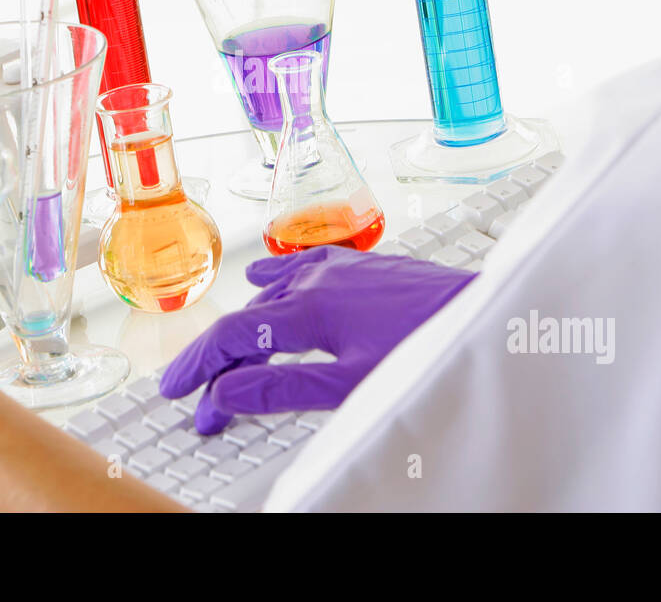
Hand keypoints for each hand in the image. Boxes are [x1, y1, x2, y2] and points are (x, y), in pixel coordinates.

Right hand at [158, 246, 475, 433]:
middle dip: (217, 356)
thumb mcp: (351, 383)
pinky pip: (302, 267)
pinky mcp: (361, 266)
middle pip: (247, 318)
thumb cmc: (426, 347)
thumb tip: (227, 393)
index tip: (179, 393)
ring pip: (272, 292)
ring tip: (223, 353)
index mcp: (309, 309)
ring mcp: (340, 269)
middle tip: (196, 390)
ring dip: (243, 325)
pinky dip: (274, 281)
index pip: (233, 338)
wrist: (481, 313)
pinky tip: (267, 280)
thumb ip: (284, 389)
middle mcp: (317, 281)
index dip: (199, 366)